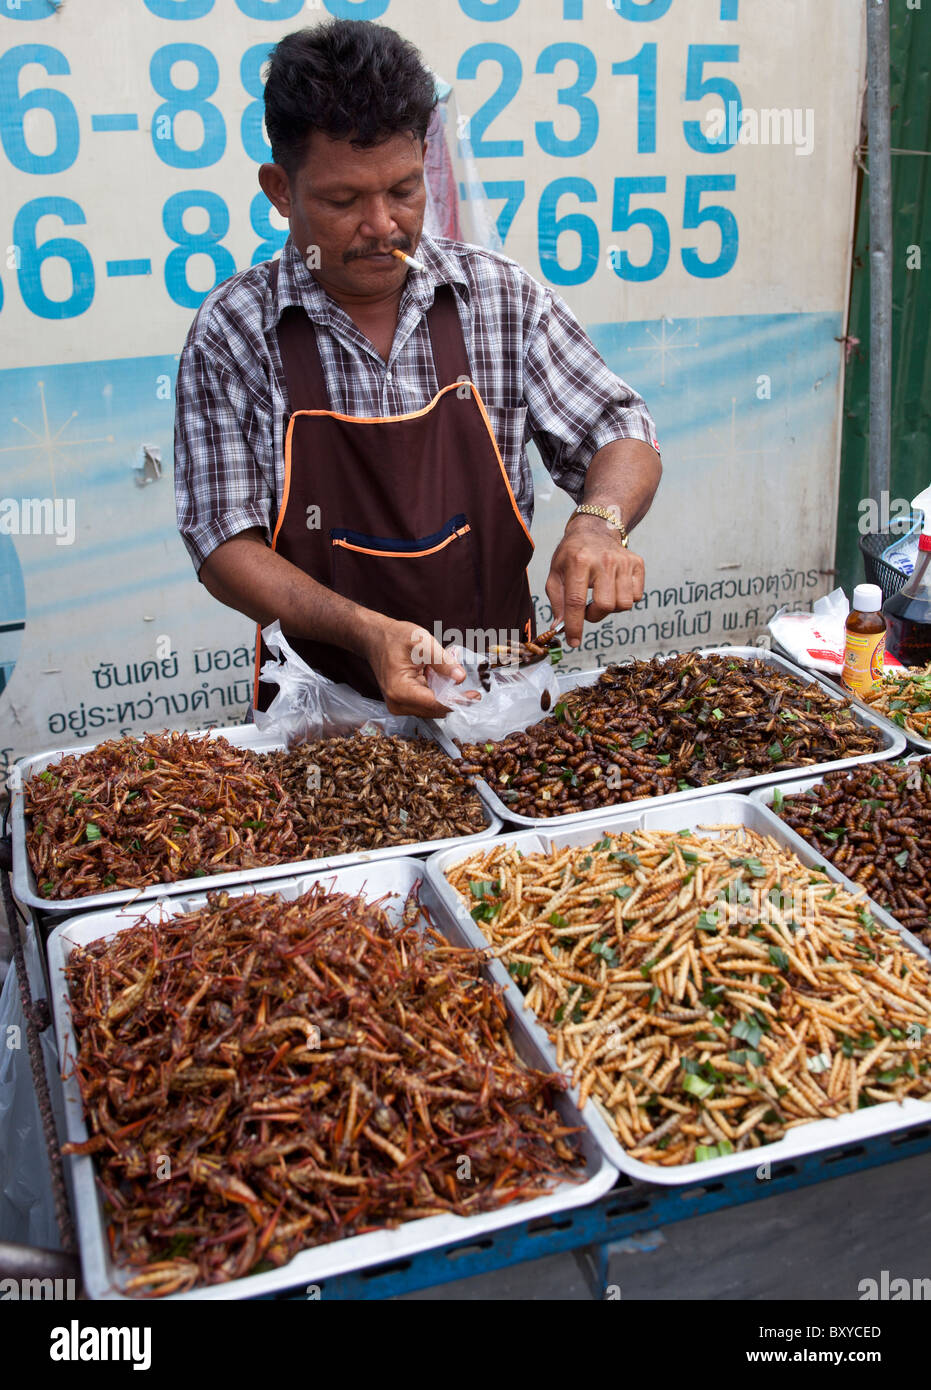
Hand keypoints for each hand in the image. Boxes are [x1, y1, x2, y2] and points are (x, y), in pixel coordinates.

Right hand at [360, 616, 467, 716]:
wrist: (375, 638)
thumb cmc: (396, 637)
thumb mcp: (422, 642)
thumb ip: (443, 661)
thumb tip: (460, 678)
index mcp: (400, 690)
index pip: (435, 703)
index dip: (457, 701)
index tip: (475, 696)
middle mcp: (398, 703)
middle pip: (435, 709)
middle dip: (452, 697)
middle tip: (465, 682)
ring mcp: (399, 705)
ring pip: (433, 708)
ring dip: (444, 694)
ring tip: (441, 671)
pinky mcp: (403, 704)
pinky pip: (427, 703)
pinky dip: (436, 692)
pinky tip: (434, 675)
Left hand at [546, 514, 644, 647]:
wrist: (595, 529)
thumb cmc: (572, 555)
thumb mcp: (556, 574)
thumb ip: (557, 601)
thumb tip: (560, 627)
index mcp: (578, 561)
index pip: (576, 601)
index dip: (574, 626)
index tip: (574, 642)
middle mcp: (603, 560)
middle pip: (605, 606)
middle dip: (594, 615)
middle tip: (588, 608)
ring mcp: (623, 561)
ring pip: (623, 604)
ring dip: (610, 608)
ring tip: (601, 596)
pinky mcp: (637, 563)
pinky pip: (636, 596)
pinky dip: (625, 599)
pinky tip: (614, 588)